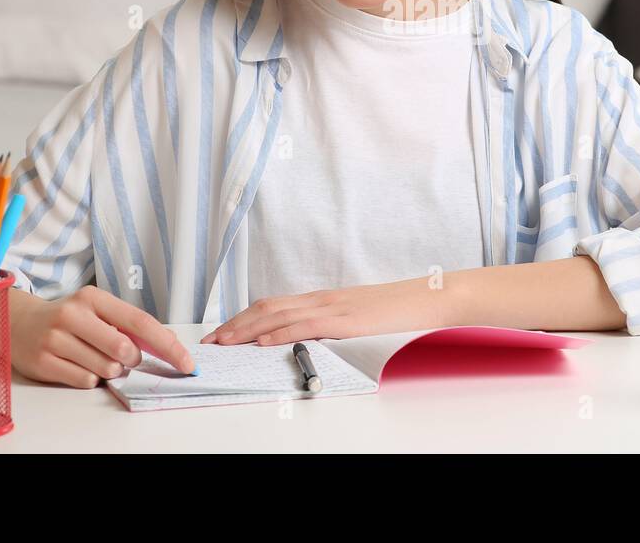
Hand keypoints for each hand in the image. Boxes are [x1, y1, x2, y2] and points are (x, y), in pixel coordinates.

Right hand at [9, 285, 194, 387]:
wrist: (19, 323)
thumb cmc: (69, 319)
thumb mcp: (98, 311)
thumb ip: (130, 324)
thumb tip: (171, 340)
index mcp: (93, 298)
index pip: (140, 322)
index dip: (168, 345)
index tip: (187, 362)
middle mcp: (73, 315)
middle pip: (124, 350)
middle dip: (132, 360)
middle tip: (121, 356)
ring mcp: (55, 339)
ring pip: (106, 369)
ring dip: (110, 370)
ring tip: (93, 356)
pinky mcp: (43, 362)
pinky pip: (85, 381)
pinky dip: (90, 379)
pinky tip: (78, 365)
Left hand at [200, 276, 459, 345]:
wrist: (428, 297)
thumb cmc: (397, 308)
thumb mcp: (358, 317)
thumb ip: (332, 324)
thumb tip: (310, 340)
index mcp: (323, 298)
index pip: (273, 304)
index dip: (243, 317)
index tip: (223, 332)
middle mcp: (322, 298)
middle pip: (267, 307)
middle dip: (234, 325)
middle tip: (212, 341)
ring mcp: (333, 307)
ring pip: (279, 314)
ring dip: (247, 329)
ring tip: (225, 342)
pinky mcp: (345, 319)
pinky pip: (305, 325)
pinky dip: (280, 333)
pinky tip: (263, 342)